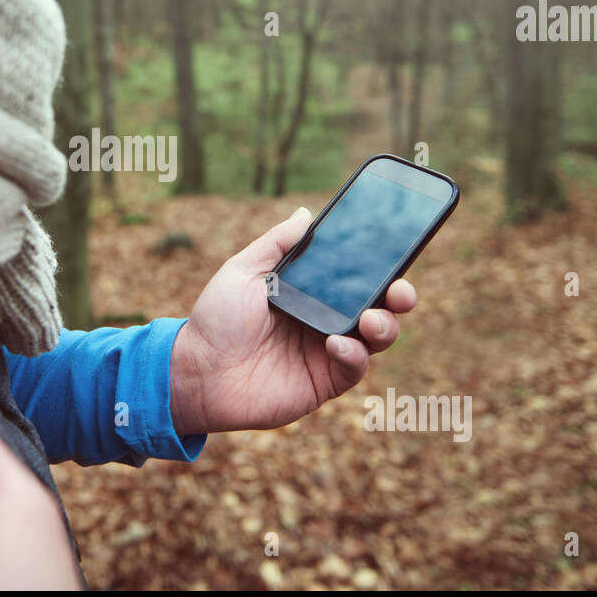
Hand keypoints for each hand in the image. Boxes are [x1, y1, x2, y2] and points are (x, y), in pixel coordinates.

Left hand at [169, 206, 417, 434]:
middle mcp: (326, 319)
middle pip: (379, 305)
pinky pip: (355, 367)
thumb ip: (277, 243)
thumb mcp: (243, 270)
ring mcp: (327, 352)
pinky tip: (336, 344)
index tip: (399, 249)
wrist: (196, 372)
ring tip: (371, 318)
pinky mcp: (324, 382)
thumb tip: (306, 214)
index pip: (357, 276)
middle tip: (400, 291)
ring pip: (377, 337)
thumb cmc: (216, 319)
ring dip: (384, 325)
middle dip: (399, 297)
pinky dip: (354, 354)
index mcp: (311, 291)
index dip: (382, 266)